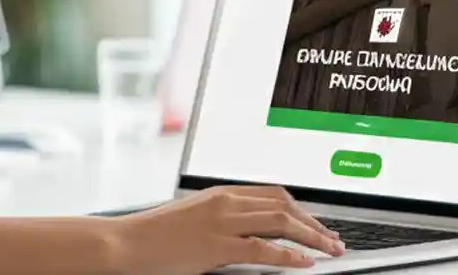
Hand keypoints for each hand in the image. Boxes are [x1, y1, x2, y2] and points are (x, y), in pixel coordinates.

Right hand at [111, 186, 344, 274]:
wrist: (124, 243)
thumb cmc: (154, 235)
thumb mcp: (193, 218)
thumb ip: (222, 219)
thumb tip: (250, 232)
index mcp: (221, 193)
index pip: (275, 194)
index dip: (302, 210)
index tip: (318, 225)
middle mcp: (225, 202)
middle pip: (284, 206)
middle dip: (315, 224)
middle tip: (333, 241)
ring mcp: (220, 222)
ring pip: (280, 222)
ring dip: (311, 237)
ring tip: (328, 252)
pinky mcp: (214, 246)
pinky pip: (261, 249)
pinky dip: (288, 256)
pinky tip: (303, 263)